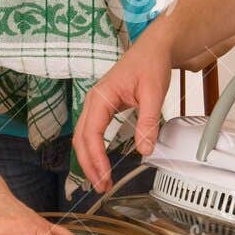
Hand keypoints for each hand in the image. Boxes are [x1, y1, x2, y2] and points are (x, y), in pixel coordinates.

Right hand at [73, 16, 173, 192]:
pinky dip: (92, 150)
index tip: (105, 177)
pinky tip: (100, 162)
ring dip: (89, 160)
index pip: (92, 134)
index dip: (96, 158)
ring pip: (83, 137)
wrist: (153, 48)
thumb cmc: (150, 64)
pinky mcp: (102, 108)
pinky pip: (90, 132)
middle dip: (88, 165)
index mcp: (101, 97)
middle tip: (101, 186)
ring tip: (100, 180)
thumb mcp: (154, 94)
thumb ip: (148, 122)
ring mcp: (95, 104)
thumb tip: (144, 150)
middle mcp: (93, 101)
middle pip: (81, 139)